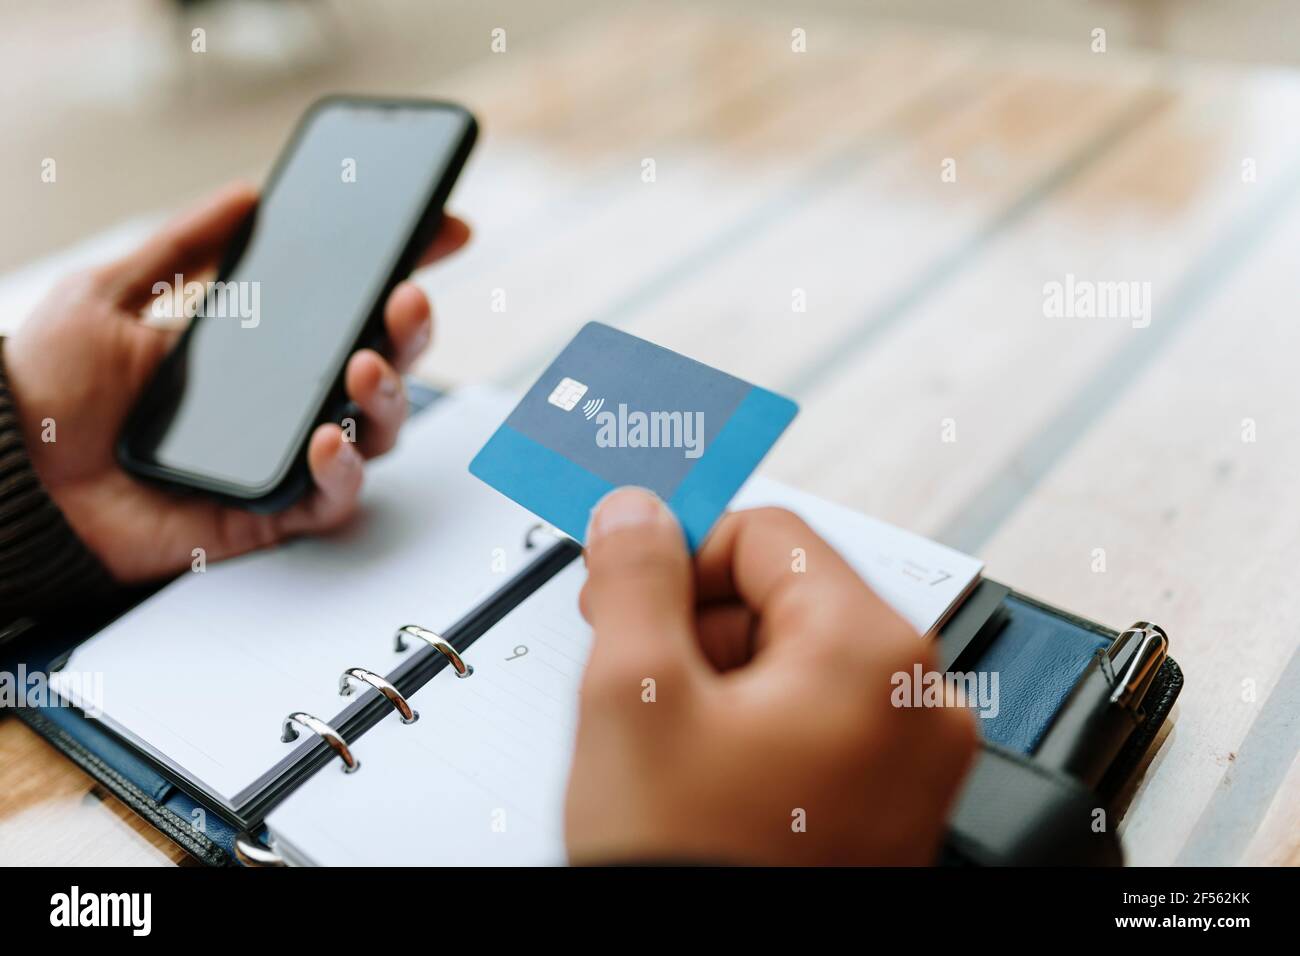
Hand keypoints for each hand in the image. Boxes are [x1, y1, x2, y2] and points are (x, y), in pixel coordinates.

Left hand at [2, 182, 470, 582]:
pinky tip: (326, 439)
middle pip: (383, 363)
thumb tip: (246, 195)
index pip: (345, 302)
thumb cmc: (48, 392)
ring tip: (364, 366)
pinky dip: (345, 469)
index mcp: (257, 343)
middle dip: (412, 330)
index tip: (439, 229)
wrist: (7, 479)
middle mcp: (283, 398)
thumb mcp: (108, 293)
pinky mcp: (273, 511)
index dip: (400, 265)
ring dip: (389, 395)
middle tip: (405, 299)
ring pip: (378, 429)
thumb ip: (182, 245)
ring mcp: (284, 454)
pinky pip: (336, 496)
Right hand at [566, 488, 976, 864]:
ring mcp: (913, 759)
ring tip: (665, 731)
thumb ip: (636, 578)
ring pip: (799, 660)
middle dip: (700, 619)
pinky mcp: (891, 802)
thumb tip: (637, 513)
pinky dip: (757, 721)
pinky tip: (701, 762)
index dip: (683, 551)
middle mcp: (918, 702)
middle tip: (632, 656)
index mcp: (873, 654)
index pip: (768, 533)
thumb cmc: (693, 867)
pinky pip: (819, 719)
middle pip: (789, 596)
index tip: (631, 579)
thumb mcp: (636, 695)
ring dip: (722, 673)